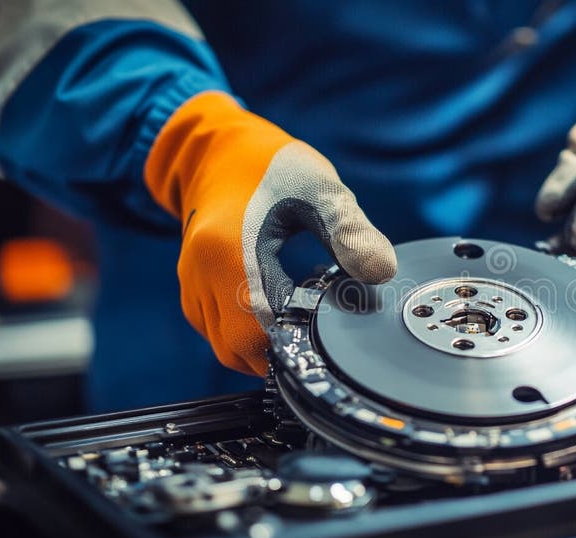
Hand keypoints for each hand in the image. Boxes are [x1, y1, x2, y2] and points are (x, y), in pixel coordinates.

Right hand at [145, 92, 395, 373]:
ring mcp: (192, 283)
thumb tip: (383, 272)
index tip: (330, 329)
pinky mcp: (192, 287)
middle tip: (320, 330)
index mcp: (230, 252)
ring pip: (225, 346)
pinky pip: (215, 331)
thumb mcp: (319, 188)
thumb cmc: (271, 166)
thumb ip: (350, 230)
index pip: (261, 328)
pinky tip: (279, 310)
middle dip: (283, 350)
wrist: (219, 149)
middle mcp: (202, 275)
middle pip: (239, 349)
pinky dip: (246, 333)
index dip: (298, 340)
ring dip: (264, 345)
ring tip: (301, 319)